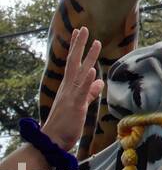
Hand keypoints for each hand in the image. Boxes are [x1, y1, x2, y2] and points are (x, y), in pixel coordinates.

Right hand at [43, 26, 103, 150]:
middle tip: (84, 28)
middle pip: (74, 62)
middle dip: (80, 45)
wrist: (53, 141)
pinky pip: (82, 91)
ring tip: (96, 42)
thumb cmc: (66, 124)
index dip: (78, 48)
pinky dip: (87, 81)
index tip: (81, 33)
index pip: (74, 63)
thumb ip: (90, 93)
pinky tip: (93, 70)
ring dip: (88, 57)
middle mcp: (69, 88)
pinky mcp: (75, 106)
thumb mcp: (81, 104)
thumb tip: (99, 82)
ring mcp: (71, 96)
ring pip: (80, 72)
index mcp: (70, 87)